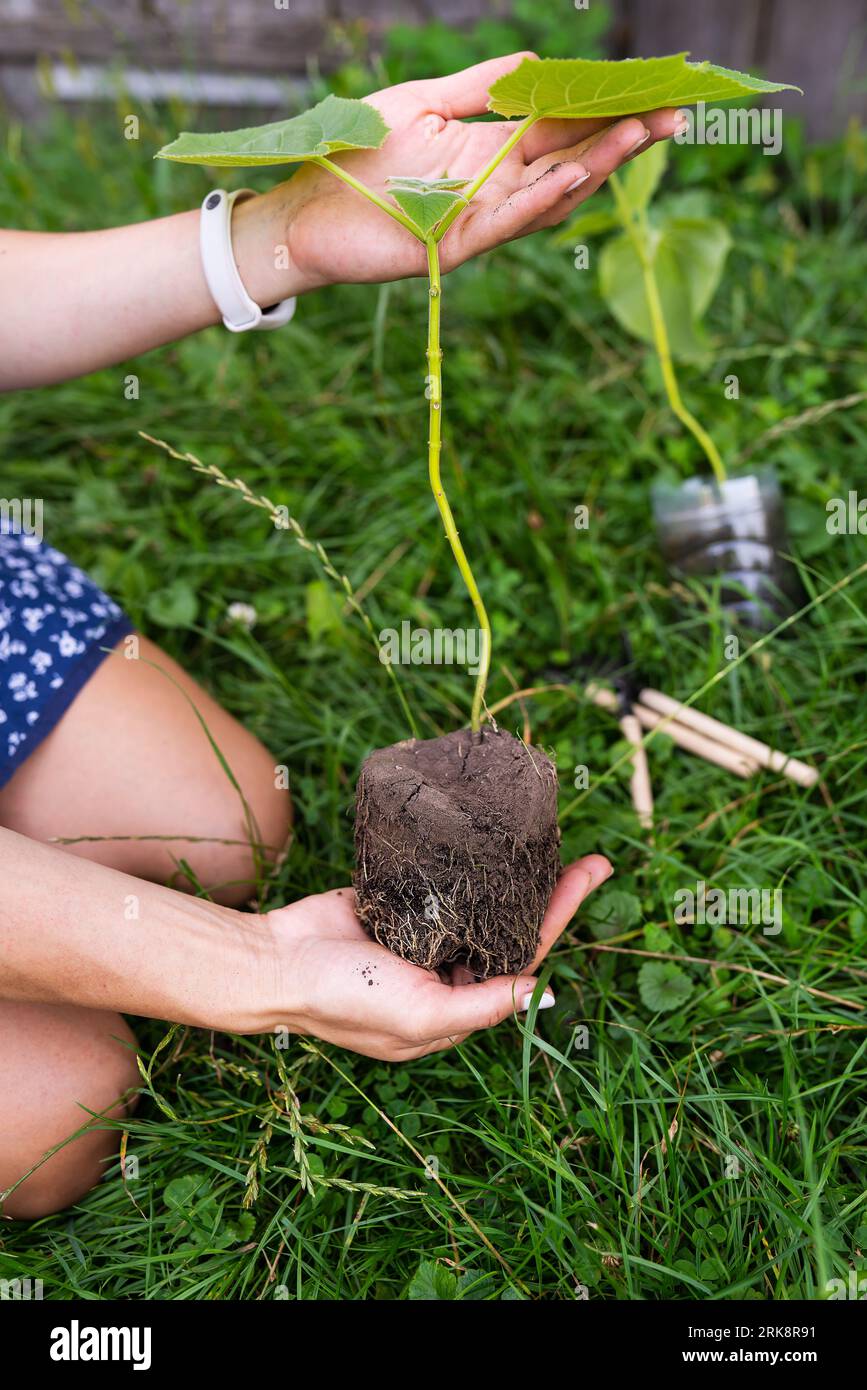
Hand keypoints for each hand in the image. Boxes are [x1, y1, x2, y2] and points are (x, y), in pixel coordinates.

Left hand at [232, 52, 681, 302]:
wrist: (306, 208)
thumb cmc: (357, 154)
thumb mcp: (420, 102)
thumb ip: (478, 87)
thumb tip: (534, 62)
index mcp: (492, 148)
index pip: (564, 126)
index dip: (607, 110)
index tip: (654, 92)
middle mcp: (496, 184)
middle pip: (573, 159)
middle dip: (622, 138)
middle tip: (674, 115)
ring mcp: (480, 218)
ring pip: (550, 196)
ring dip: (595, 166)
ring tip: (635, 136)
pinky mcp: (456, 245)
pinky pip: (508, 223)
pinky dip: (541, 200)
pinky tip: (574, 173)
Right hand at [253, 855, 611, 1059]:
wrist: (275, 963)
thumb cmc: (344, 1001)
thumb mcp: (421, 1014)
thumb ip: (483, 1005)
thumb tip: (545, 992)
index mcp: (457, 1004)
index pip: (523, 958)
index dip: (558, 919)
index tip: (588, 879)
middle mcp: (446, 971)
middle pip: (512, 927)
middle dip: (552, 895)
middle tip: (592, 859)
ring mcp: (422, 934)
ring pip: (483, 902)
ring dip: (515, 877)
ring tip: (552, 844)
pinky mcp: (397, 902)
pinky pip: (441, 882)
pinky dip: (469, 865)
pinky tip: (494, 842)